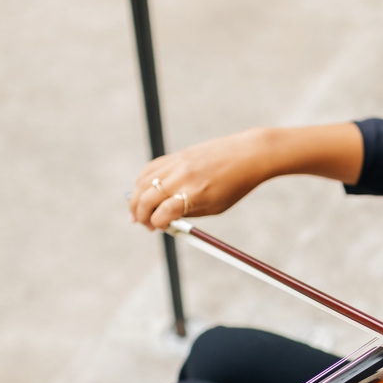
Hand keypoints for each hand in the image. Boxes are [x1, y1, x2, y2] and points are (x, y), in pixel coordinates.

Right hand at [129, 128, 278, 230]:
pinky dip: (142, 182)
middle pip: (146, 198)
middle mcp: (182, 178)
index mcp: (195, 195)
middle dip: (139, 214)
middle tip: (142, 223)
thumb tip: (166, 220)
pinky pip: (151, 169)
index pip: (163, 213)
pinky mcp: (177, 155)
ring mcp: (177, 164)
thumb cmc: (235, 185)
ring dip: (135, 199)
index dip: (156, 224)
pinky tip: (144, 192)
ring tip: (137, 211)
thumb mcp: (215, 207)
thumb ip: (188, 213)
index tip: (158, 228)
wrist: (248, 154)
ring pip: (143, 182)